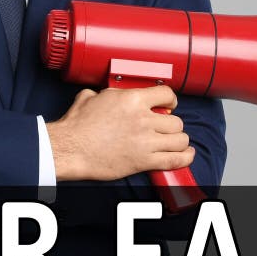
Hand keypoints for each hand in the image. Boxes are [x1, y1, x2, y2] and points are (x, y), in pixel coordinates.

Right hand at [45, 86, 193, 180]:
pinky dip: (184, 158)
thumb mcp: (90, 97)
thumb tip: (104, 95)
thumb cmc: (77, 124)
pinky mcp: (143, 161)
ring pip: (180, 140)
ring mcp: (145, 141)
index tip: (169, 104)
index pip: (166, 94)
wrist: (71, 148)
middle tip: (165, 127)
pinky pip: (175, 160)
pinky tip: (185, 155)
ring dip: (179, 141)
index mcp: (131, 99)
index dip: (170, 99)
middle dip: (172, 124)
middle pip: (176, 121)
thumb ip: (105, 94)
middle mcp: (143, 119)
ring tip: (174, 142)